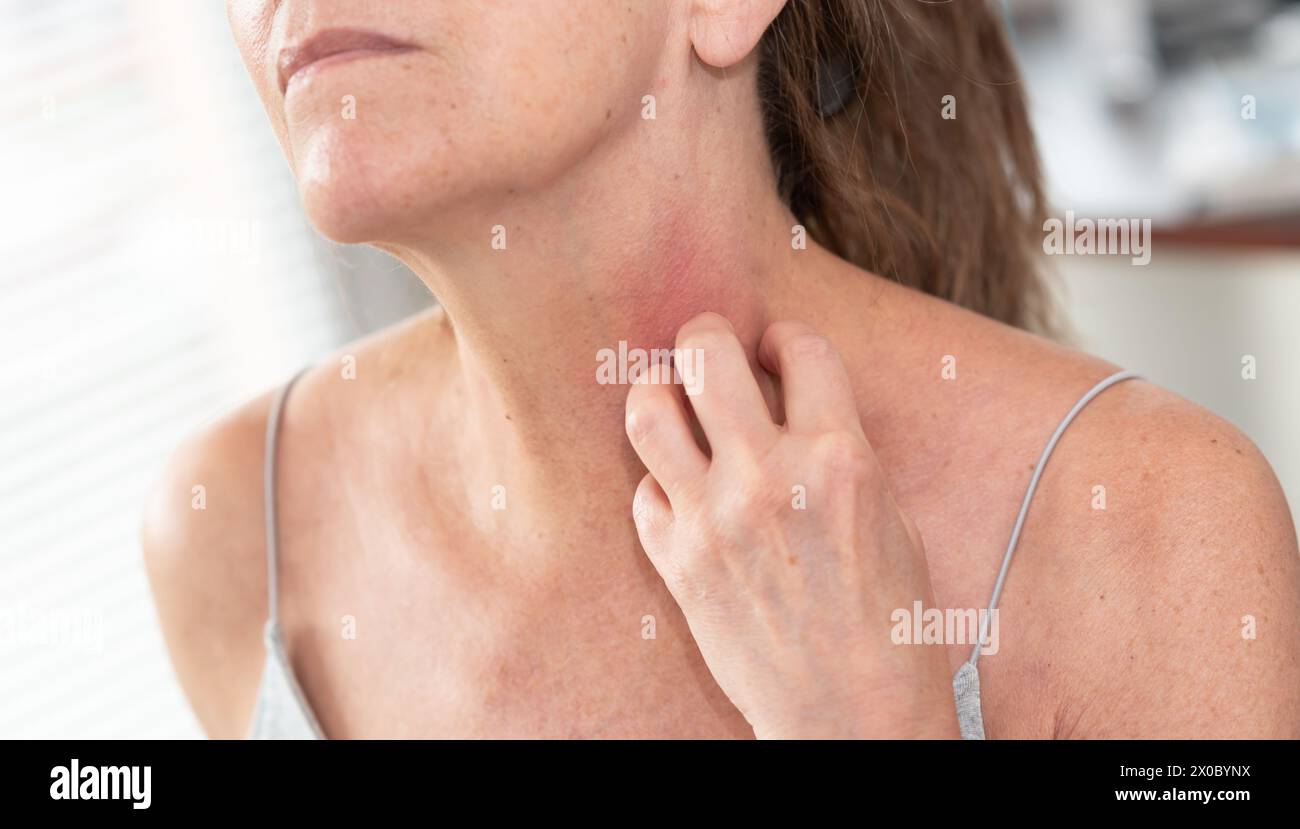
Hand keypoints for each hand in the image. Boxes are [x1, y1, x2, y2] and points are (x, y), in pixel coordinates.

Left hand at [625, 312, 957, 737]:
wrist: (851, 713)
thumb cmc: (889, 622)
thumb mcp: (892, 518)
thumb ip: (842, 450)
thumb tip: (796, 402)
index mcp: (839, 458)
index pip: (800, 347)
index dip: (785, 337)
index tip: (776, 348)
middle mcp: (769, 478)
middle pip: (705, 352)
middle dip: (705, 336)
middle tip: (709, 349)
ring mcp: (713, 519)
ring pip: (648, 410)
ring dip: (660, 393)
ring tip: (676, 401)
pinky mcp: (676, 563)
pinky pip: (642, 491)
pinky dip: (659, 484)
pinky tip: (683, 493)